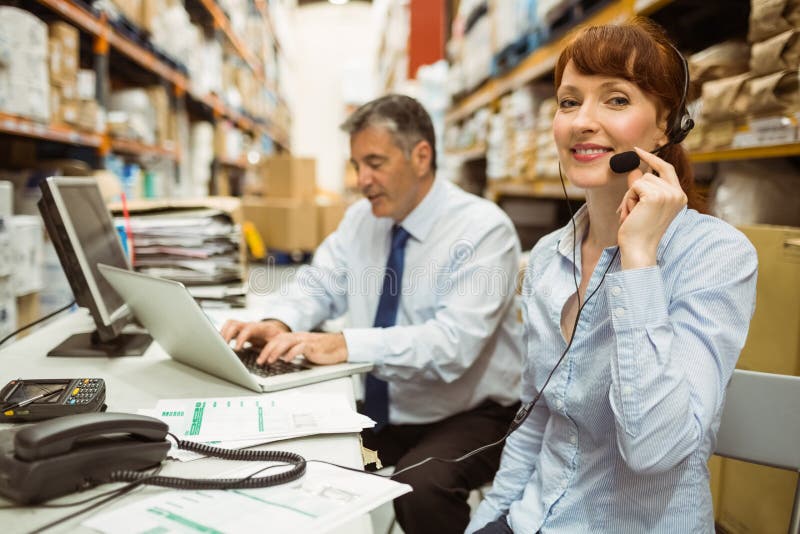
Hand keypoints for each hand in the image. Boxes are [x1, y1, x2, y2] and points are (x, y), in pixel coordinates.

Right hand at [220, 319, 289, 350]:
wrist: (277, 331)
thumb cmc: (278, 339)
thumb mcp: (278, 344)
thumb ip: (272, 351)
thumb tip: (266, 361)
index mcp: (261, 328)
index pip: (248, 329)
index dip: (241, 338)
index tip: (236, 349)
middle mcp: (251, 325)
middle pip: (234, 324)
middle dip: (227, 335)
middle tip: (223, 348)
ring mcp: (244, 326)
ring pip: (230, 324)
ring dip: (223, 334)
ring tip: (219, 347)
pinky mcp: (240, 330)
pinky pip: (228, 328)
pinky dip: (223, 335)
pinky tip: (220, 345)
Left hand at [256, 332, 348, 365]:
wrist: (340, 346)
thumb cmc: (322, 349)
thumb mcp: (304, 350)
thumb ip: (292, 351)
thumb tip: (279, 358)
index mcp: (295, 337)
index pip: (277, 339)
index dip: (266, 348)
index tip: (258, 358)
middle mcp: (299, 337)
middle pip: (279, 340)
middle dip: (266, 350)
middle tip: (259, 361)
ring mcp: (306, 341)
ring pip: (287, 342)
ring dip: (276, 352)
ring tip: (269, 360)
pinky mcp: (313, 346)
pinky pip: (300, 348)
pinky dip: (292, 353)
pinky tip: (286, 360)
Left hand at [616, 146, 686, 269]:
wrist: (639, 248)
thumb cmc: (639, 231)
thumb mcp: (641, 206)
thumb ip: (641, 187)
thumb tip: (635, 170)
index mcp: (679, 197)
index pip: (667, 169)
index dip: (652, 158)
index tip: (638, 150)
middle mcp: (677, 194)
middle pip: (649, 175)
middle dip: (635, 190)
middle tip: (630, 211)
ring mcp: (668, 194)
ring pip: (640, 180)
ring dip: (630, 197)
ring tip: (632, 214)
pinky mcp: (655, 196)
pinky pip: (635, 186)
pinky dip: (628, 199)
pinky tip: (631, 214)